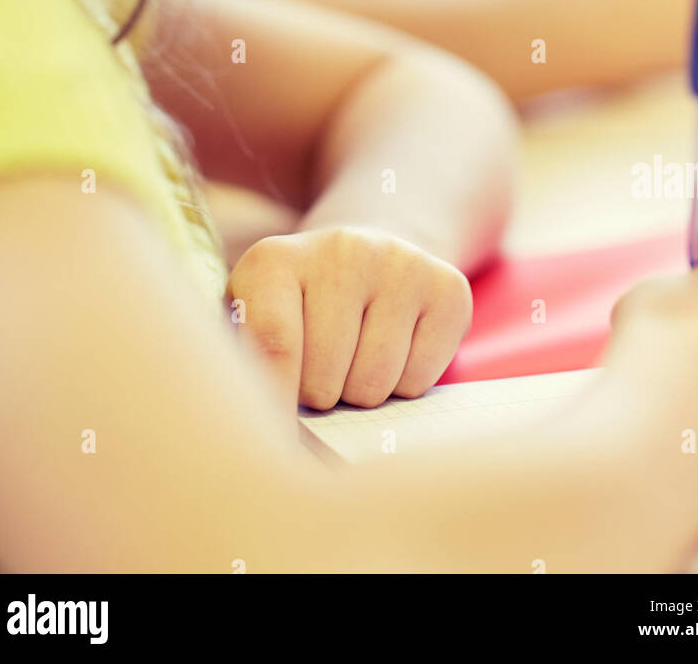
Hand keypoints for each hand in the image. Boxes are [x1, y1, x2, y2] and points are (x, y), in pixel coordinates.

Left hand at [226, 225, 472, 410]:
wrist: (361, 261)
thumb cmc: (295, 311)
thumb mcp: (250, 326)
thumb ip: (250, 370)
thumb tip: (271, 431)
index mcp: (274, 259)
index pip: (274, 346)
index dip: (274, 405)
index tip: (275, 446)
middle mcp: (340, 249)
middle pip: (325, 376)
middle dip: (318, 398)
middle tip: (318, 378)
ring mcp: (399, 263)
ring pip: (374, 384)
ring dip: (361, 395)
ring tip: (353, 362)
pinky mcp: (447, 286)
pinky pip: (421, 380)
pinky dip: (404, 387)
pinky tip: (392, 353)